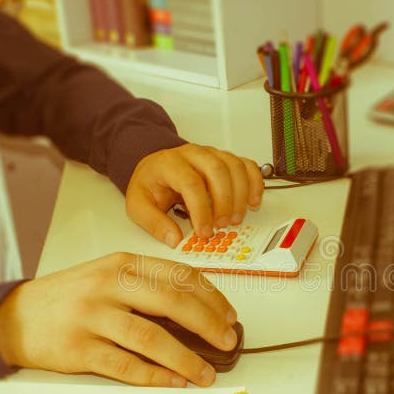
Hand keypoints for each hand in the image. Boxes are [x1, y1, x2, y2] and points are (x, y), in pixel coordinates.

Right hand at [0, 253, 238, 387]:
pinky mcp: (79, 350)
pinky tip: (175, 382)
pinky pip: (125, 365)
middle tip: (228, 342)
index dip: (211, 297)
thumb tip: (199, 312)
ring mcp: (92, 317)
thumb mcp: (107, 276)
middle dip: (208, 324)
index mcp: (121, 264)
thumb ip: (146, 286)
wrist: (13, 317)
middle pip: (171, 303)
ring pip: (151, 338)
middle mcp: (108, 286)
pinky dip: (155, 376)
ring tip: (206, 373)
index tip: (230, 315)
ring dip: (185, 358)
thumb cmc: (70, 297)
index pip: (178, 276)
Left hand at [125, 143, 263, 246]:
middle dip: (225, 201)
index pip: (190, 182)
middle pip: (217, 170)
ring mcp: (212, 154)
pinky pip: (246, 165)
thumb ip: (154, 223)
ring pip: (235, 166)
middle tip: (223, 225)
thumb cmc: (151, 185)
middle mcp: (193, 154)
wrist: (155, 167)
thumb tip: (174, 239)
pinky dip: (254, 183)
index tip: (204, 231)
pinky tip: (253, 201)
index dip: (201, 209)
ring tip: (236, 219)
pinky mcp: (225, 159)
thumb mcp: (138, 205)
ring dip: (241, 195)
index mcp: (169, 163)